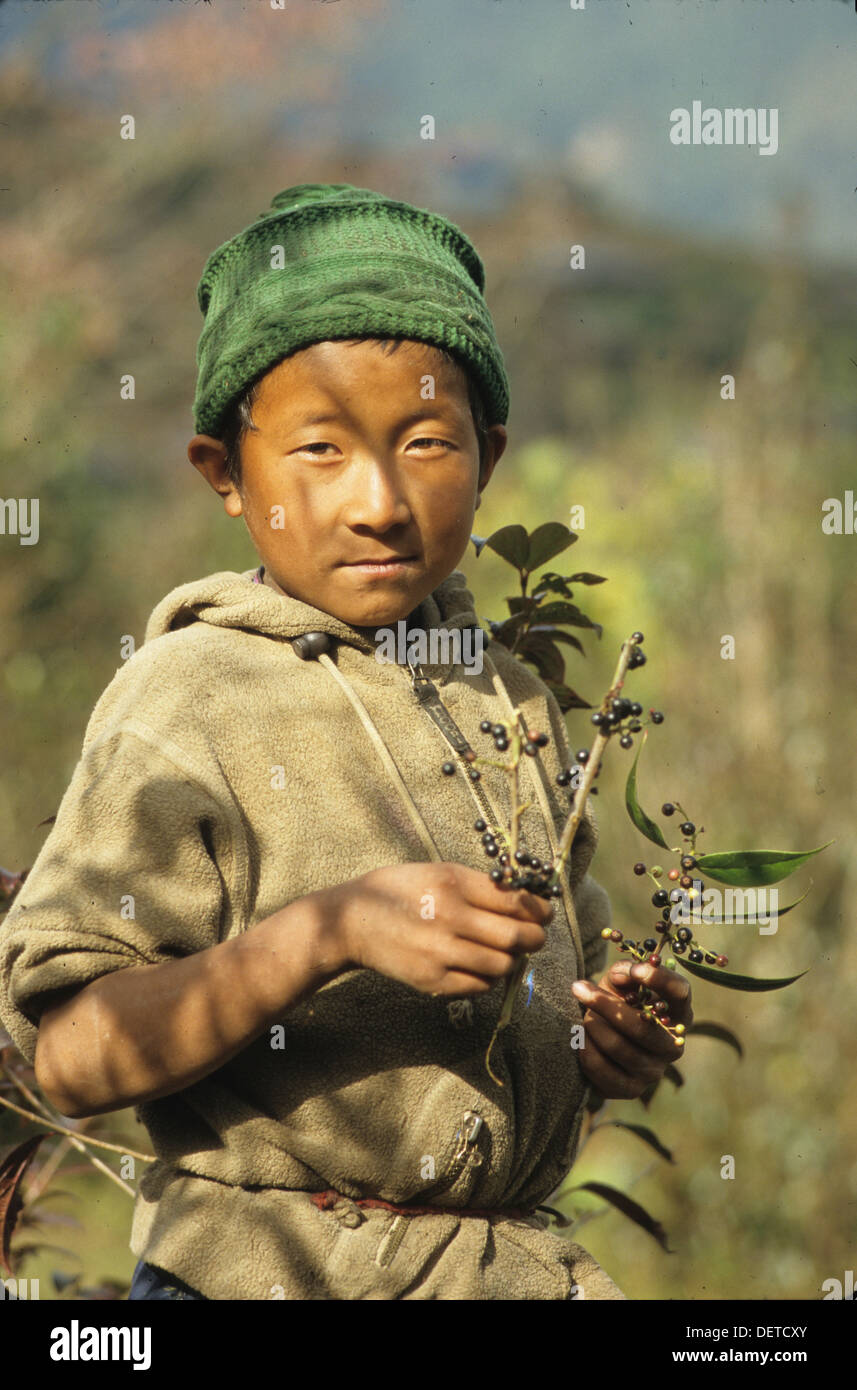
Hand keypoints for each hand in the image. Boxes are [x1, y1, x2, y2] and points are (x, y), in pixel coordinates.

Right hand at [324, 861, 551, 996]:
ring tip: (505, 951)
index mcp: (453, 884)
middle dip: (535, 938)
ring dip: (511, 960)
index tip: (545, 912)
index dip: (540, 910)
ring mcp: (440, 953)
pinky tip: (480, 965)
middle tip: (535, 936)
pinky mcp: (432, 981)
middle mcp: (449, 918)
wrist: (352, 921)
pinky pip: (480, 986)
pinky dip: (488, 977)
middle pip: (516, 937)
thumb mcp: (437, 871)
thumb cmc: (398, 889)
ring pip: (502, 965)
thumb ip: (478, 886)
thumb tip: (525, 901)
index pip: (516, 902)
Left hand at [571, 958, 692, 1098]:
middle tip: (578, 988)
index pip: (681, 994)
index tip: (636, 970)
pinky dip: (585, 1049)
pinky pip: (601, 1069)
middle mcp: (673, 1045)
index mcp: (678, 1012)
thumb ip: (623, 972)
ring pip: (618, 1047)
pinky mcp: (632, 1089)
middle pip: (642, 1027)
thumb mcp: (620, 982)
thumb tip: (622, 975)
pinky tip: (581, 1039)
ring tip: (582, 1017)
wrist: (602, 1038)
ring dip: (593, 1026)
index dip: (660, 980)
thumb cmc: (616, 1002)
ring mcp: (654, 1071)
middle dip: (605, 1004)